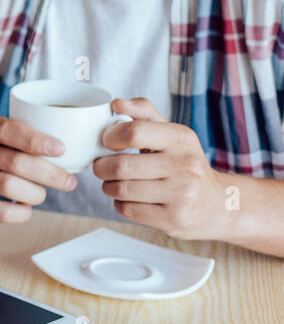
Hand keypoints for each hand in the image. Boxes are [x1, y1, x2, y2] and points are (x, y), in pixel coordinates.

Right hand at [0, 115, 77, 222]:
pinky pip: (1, 212)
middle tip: (68, 181)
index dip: (37, 140)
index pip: (9, 130)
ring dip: (36, 193)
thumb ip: (21, 137)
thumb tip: (66, 154)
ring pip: (10, 186)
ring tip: (42, 194)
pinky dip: (21, 212)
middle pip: (15, 162)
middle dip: (49, 174)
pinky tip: (25, 207)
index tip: (61, 149)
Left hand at [95, 97, 229, 240]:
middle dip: (102, 167)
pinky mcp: (174, 220)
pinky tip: (128, 199)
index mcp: (181, 139)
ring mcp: (181, 195)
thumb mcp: (171, 134)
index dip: (110, 137)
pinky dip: (120, 204)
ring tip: (114, 183)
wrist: (220, 205)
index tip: (107, 142)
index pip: (134, 132)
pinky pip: (128, 210)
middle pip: (121, 165)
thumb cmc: (185, 164)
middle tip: (102, 167)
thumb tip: (115, 103)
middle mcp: (185, 166)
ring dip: (108, 187)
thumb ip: (142, 112)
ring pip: (121, 190)